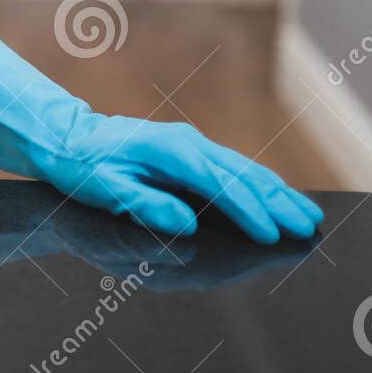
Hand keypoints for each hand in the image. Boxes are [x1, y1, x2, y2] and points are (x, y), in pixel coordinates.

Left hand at [0, 27, 322, 242]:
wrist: (63, 137)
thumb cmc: (80, 165)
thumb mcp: (104, 187)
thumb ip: (145, 205)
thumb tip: (184, 223)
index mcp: (169, 151)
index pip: (220, 184)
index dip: (249, 212)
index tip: (271, 236)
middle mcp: (185, 143)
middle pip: (242, 173)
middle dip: (277, 201)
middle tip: (308, 226)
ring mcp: (188, 145)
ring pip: (242, 168)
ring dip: (275, 191)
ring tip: (305, 213)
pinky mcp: (186, 152)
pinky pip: (230, 168)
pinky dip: (256, 183)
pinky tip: (272, 196)